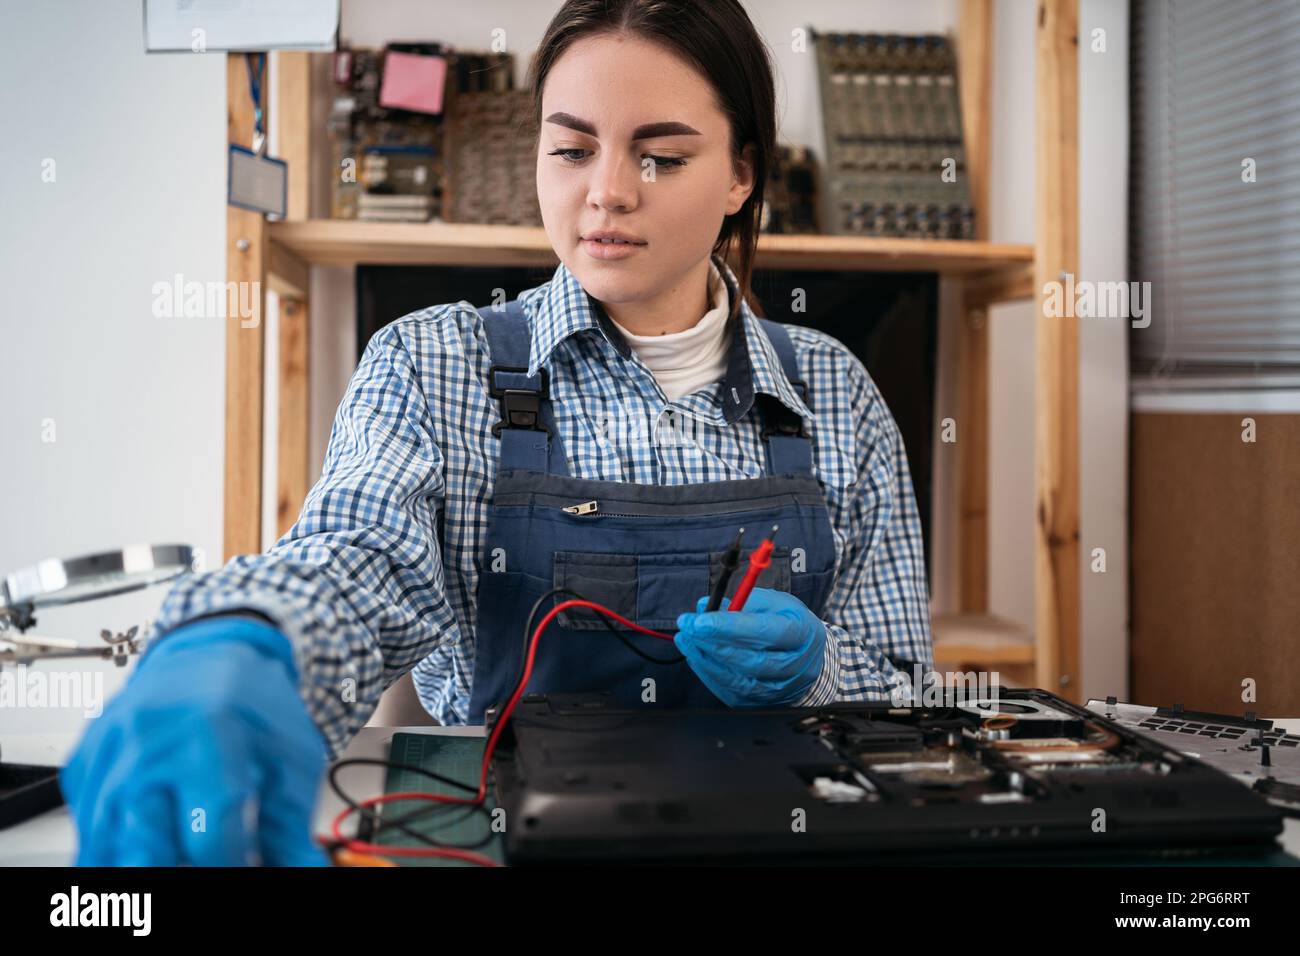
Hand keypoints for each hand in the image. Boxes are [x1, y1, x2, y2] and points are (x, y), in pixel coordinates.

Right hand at [60, 615, 328, 865]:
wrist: (211, 656)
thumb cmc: (254, 708)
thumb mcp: (290, 764)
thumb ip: (290, 831)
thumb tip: (304, 872)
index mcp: (208, 734)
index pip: (210, 838)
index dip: (233, 864)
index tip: (246, 863)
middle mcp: (146, 741)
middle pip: (145, 847)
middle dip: (178, 865)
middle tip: (205, 856)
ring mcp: (108, 753)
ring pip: (108, 844)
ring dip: (145, 857)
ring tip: (180, 849)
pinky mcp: (83, 765)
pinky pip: (88, 828)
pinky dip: (118, 843)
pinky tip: (151, 835)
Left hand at [674, 587, 825, 706]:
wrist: (810, 659)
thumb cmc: (789, 625)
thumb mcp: (775, 603)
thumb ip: (741, 601)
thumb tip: (705, 606)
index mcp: (802, 633)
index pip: (765, 632)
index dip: (730, 627)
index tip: (700, 620)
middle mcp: (795, 665)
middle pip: (751, 660)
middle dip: (713, 643)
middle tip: (688, 626)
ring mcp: (779, 689)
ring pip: (738, 680)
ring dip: (706, 659)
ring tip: (686, 639)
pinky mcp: (762, 702)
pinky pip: (731, 692)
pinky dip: (709, 673)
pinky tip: (696, 656)